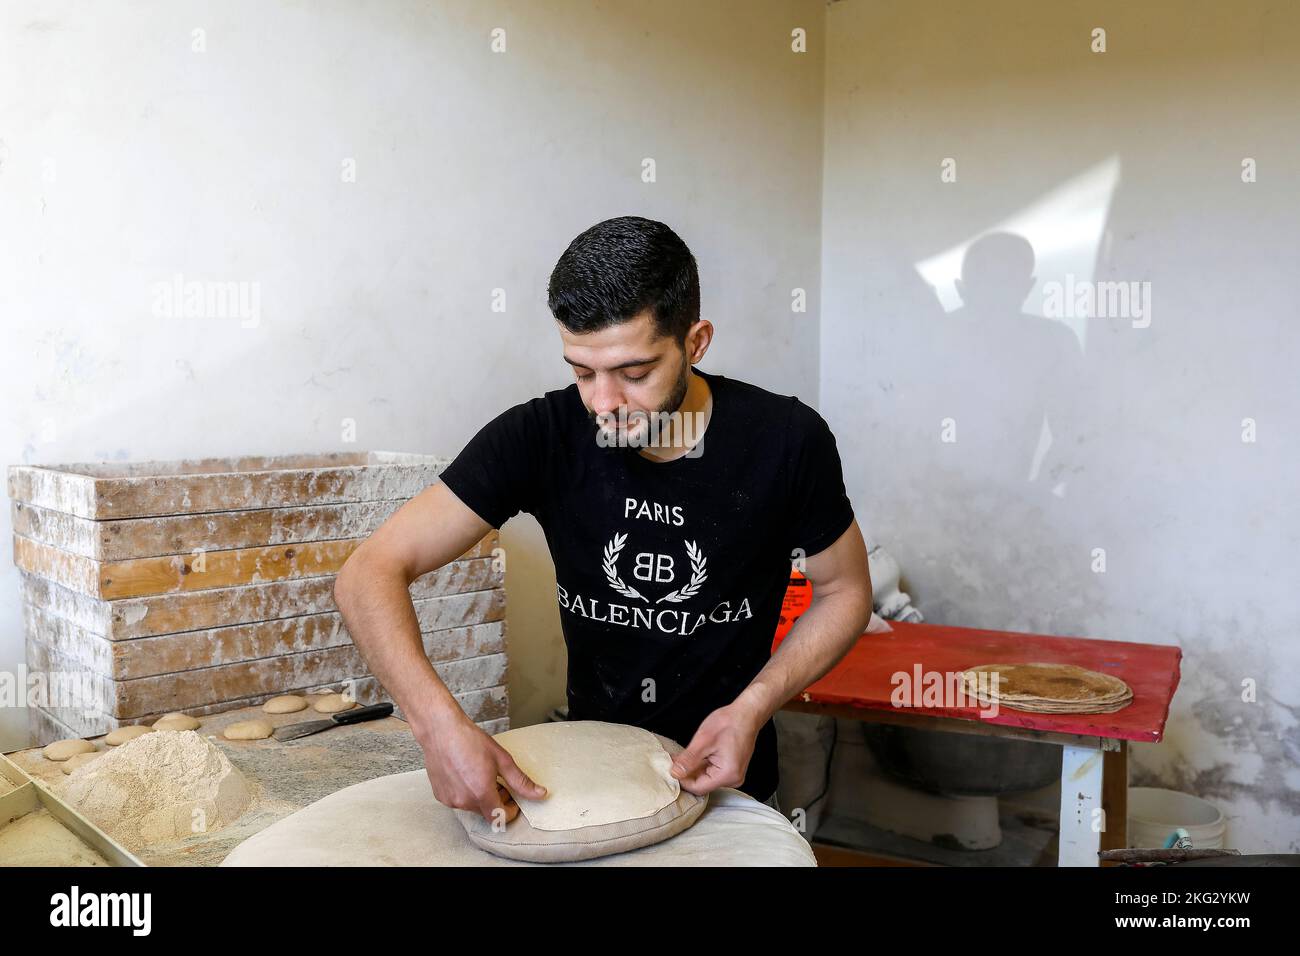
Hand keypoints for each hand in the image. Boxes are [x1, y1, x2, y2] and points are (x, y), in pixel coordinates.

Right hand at [416, 714, 546, 824]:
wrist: (441, 730)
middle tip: (499, 781)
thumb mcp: (502, 759)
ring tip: (480, 774)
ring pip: (472, 806)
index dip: (511, 811)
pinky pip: (458, 800)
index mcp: (481, 793)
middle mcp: (464, 801)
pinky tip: (465, 774)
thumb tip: (539, 794)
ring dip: (480, 796)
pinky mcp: (440, 795)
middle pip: (487, 812)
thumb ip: (521, 781)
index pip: (500, 818)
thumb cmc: (470, 740)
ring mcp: (450, 800)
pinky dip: (465, 792)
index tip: (513, 799)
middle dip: (497, 800)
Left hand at [669, 702, 764, 795]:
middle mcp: (733, 779)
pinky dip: (702, 764)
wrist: (746, 714)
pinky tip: (696, 754)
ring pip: (706, 778)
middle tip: (675, 759)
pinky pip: (713, 772)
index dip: (682, 780)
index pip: (698, 788)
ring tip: (685, 755)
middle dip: (687, 773)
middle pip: (702, 784)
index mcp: (727, 775)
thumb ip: (688, 760)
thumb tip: (675, 773)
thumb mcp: (703, 740)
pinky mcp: (731, 769)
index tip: (671, 769)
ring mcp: (733, 774)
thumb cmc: (729, 723)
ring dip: (694, 768)